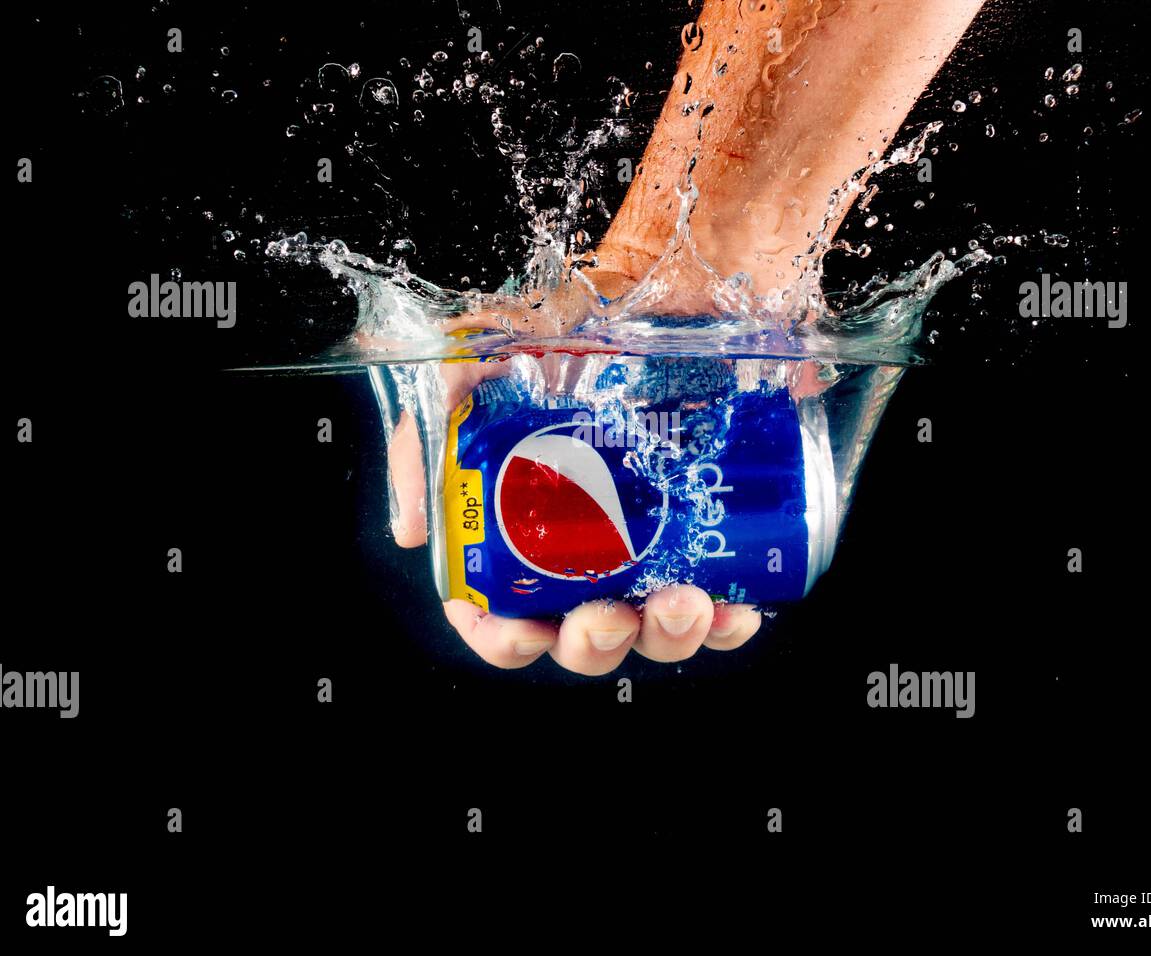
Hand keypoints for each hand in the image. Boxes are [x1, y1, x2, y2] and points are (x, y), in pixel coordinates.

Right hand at [382, 308, 763, 673]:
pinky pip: (720, 608)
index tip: (525, 631)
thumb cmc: (555, 340)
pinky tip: (736, 609)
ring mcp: (647, 555)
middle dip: (594, 642)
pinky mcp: (706, 542)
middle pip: (581, 640)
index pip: (498, 616)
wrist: (650, 292)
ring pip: (653, 634)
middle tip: (611, 615)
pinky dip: (727, 624)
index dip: (503, 638)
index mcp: (518, 537)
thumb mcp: (467, 374)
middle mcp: (582, 559)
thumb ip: (426, 440)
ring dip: (667, 636)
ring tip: (684, 601)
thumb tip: (414, 529)